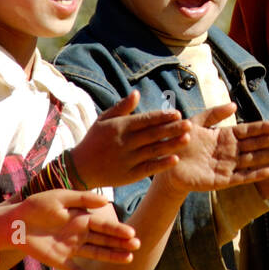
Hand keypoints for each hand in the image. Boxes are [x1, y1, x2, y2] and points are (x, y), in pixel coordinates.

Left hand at [4, 190, 136, 269]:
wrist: (14, 222)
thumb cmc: (36, 206)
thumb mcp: (60, 197)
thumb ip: (82, 199)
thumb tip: (105, 201)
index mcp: (81, 218)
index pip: (103, 225)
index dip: (117, 230)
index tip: (131, 234)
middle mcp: (79, 234)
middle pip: (104, 240)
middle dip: (120, 243)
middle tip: (137, 247)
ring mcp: (70, 248)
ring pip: (95, 253)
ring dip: (111, 256)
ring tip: (128, 259)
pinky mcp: (58, 259)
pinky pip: (74, 269)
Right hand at [71, 91, 191, 186]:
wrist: (79, 169)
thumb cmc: (93, 141)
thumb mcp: (103, 120)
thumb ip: (121, 107)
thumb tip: (137, 93)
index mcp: (119, 127)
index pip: (145, 120)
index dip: (162, 117)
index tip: (177, 114)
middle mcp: (124, 143)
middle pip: (152, 134)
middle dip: (172, 129)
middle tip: (189, 124)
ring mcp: (127, 160)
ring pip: (153, 150)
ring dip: (171, 144)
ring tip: (187, 138)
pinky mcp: (128, 175)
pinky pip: (148, 168)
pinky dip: (162, 164)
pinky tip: (176, 159)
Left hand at [163, 104, 268, 193]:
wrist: (167, 164)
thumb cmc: (180, 141)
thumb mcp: (197, 122)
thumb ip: (214, 114)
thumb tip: (234, 105)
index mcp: (225, 136)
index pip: (248, 131)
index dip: (263, 128)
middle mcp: (230, 151)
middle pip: (256, 145)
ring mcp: (228, 166)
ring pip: (253, 160)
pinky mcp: (222, 181)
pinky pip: (241, 177)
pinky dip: (255, 174)